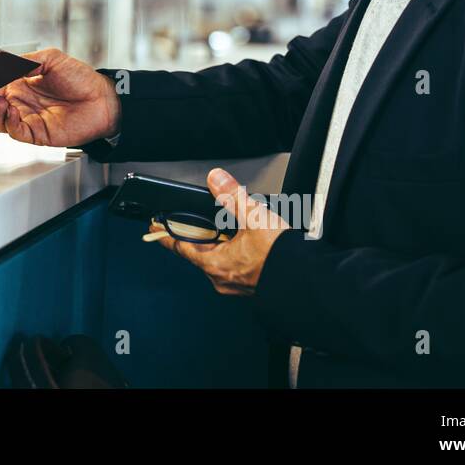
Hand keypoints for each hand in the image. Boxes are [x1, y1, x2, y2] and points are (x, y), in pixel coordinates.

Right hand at [0, 48, 120, 146]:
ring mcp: (27, 119)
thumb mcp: (51, 59)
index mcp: (21, 84)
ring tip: (0, 101)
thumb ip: (26, 60)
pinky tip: (12, 111)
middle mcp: (21, 102)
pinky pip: (15, 132)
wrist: (102, 99)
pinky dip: (8, 123)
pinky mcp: (36, 134)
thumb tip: (4, 63)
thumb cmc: (81, 79)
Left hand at [152, 168, 289, 294]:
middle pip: (200, 251)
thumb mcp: (254, 219)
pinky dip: (236, 251)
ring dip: (221, 242)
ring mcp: (237, 285)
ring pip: (219, 257)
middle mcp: (222, 278)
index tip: (154, 230)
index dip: (167, 235)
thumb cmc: (282, 259)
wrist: (310, 283)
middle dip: (200, 234)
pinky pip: (235, 264)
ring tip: (234, 226)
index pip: (181, 247)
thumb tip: (216, 179)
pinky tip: (249, 241)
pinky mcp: (252, 285)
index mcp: (215, 264)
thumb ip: (232, 197)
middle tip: (199, 219)